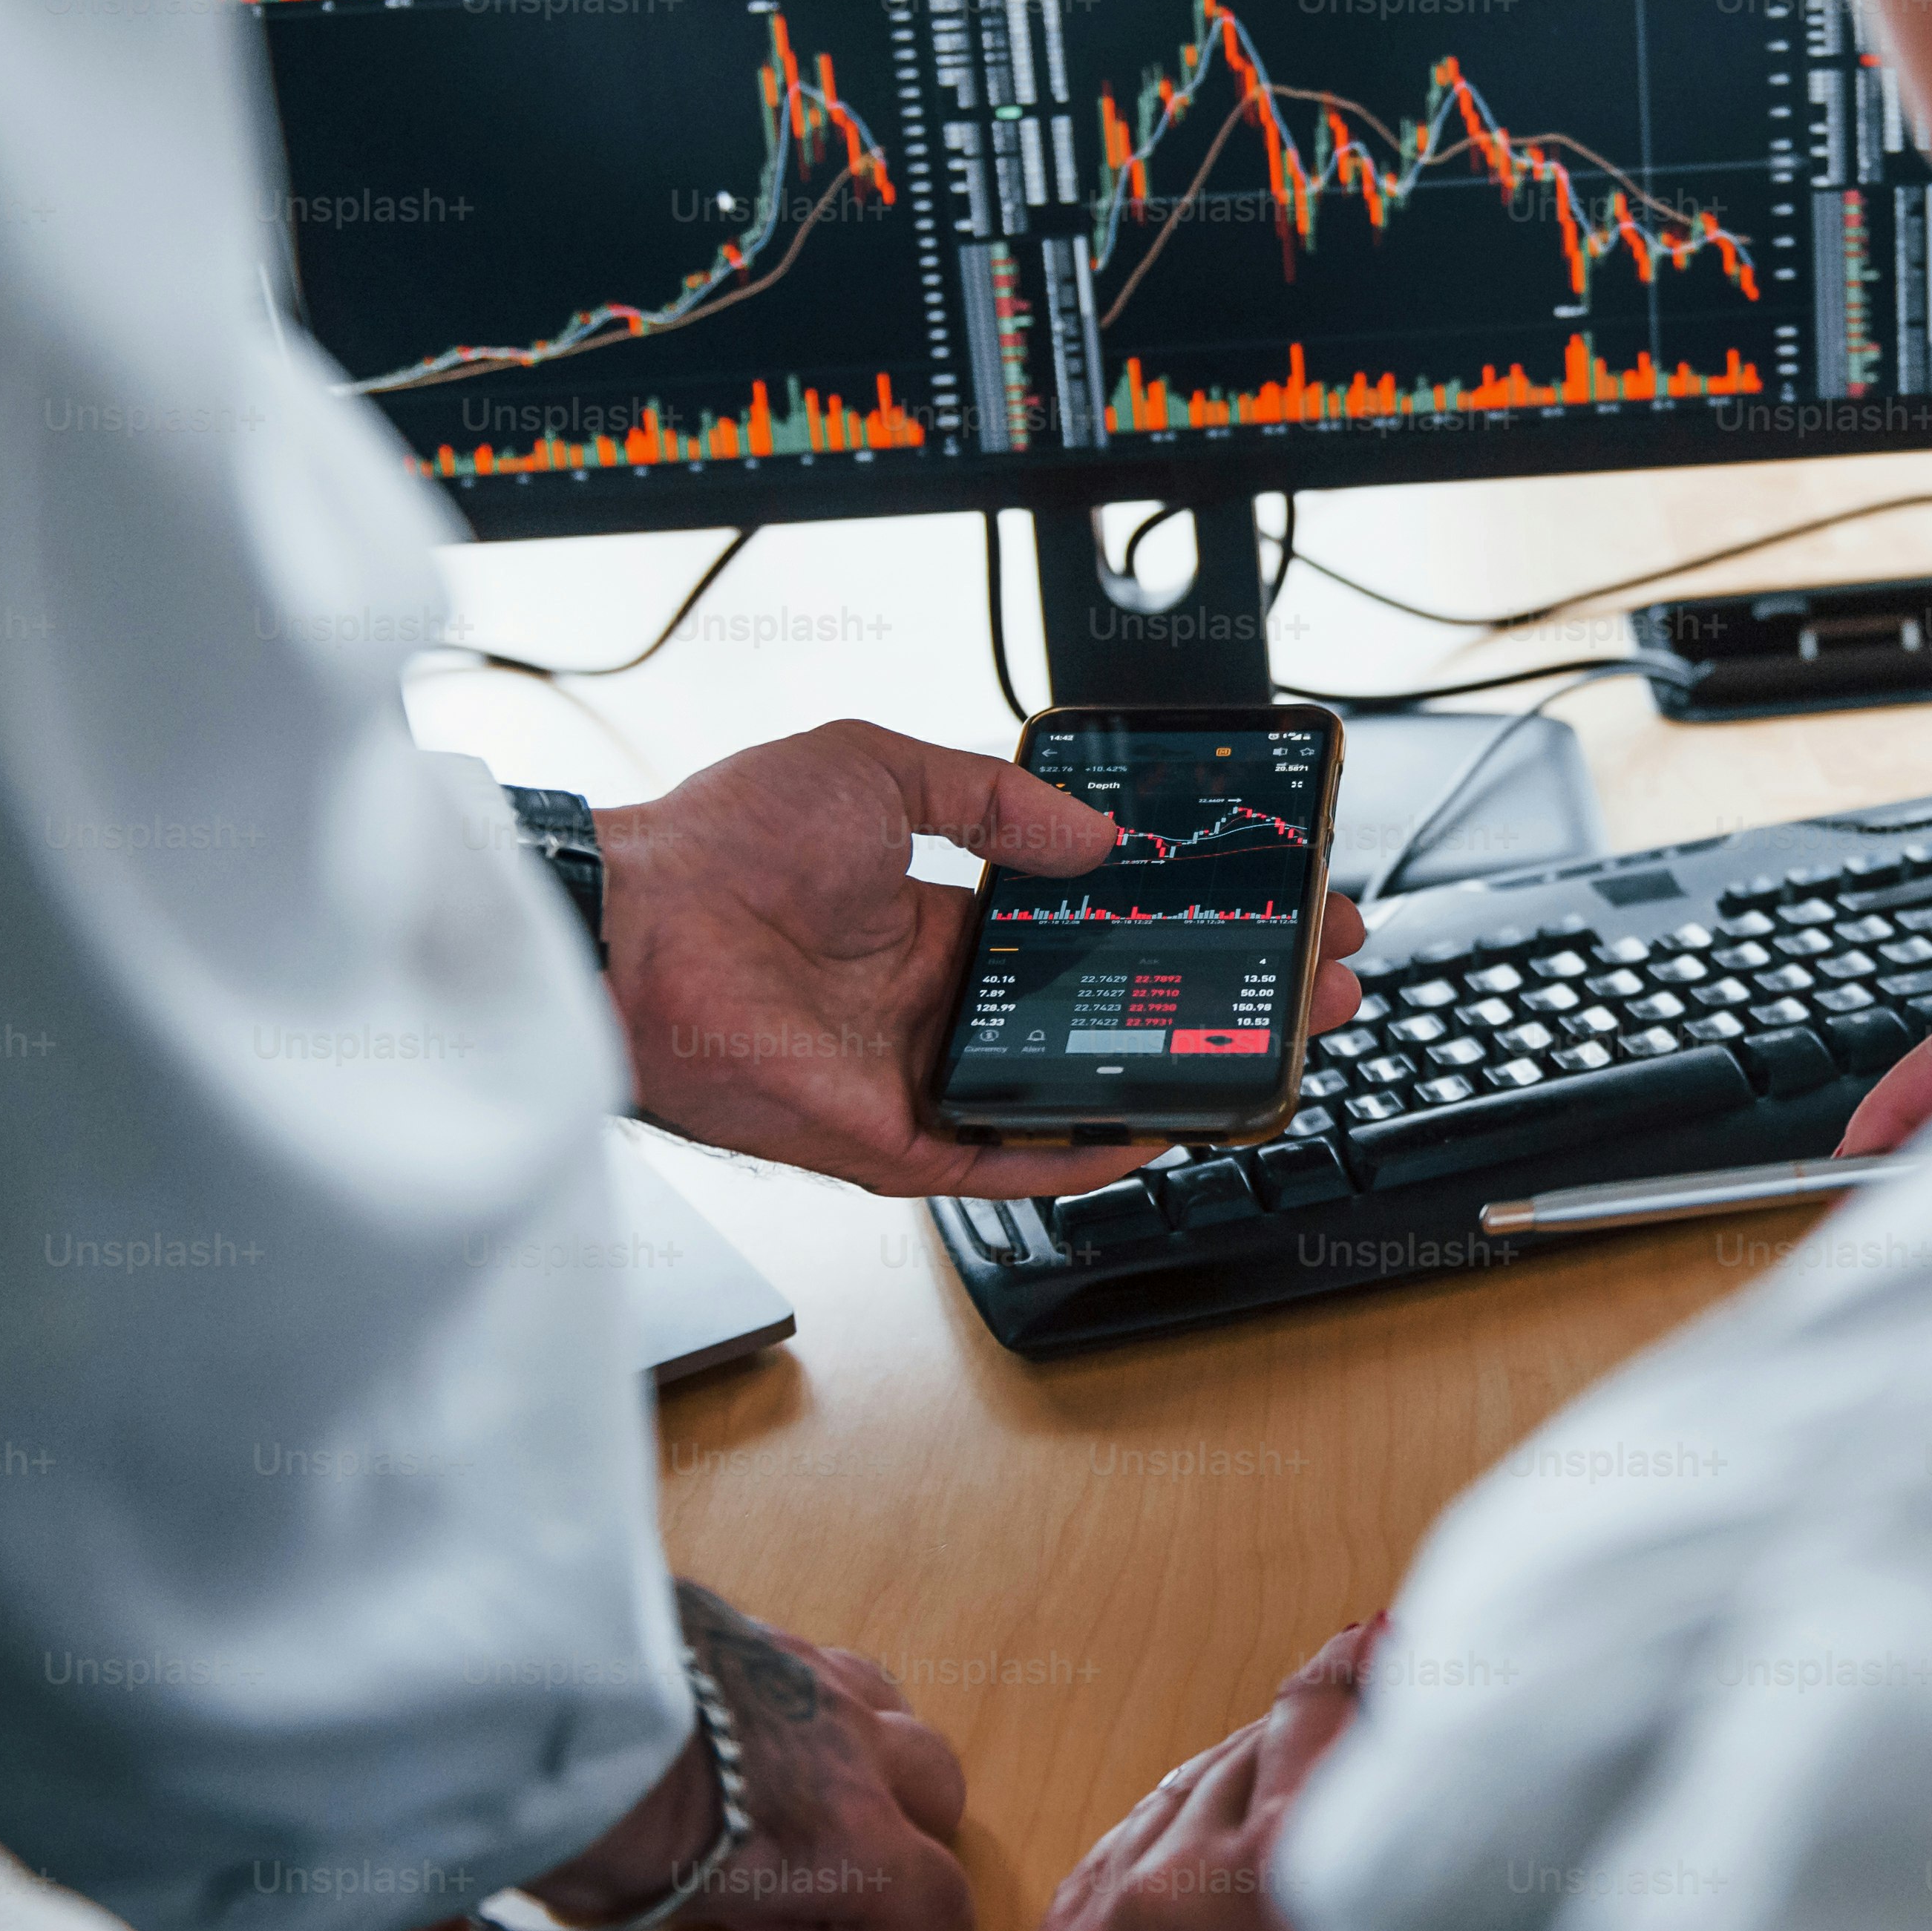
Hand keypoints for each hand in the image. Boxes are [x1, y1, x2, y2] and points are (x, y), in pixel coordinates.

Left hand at [513, 1578, 974, 1930]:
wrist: (540, 1694)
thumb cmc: (594, 1814)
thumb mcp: (657, 1905)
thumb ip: (722, 1897)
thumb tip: (712, 1890)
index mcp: (845, 1837)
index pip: (937, 1905)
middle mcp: (850, 1746)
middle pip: (939, 1786)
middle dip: (900, 1825)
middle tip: (813, 1854)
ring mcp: (810, 1671)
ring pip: (890, 1705)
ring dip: (862, 1746)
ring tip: (790, 1773)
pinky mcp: (759, 1620)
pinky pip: (815, 1656)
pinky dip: (796, 1693)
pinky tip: (732, 1714)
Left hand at [595, 720, 1364, 1199]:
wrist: (626, 927)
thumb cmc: (715, 844)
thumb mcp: (875, 768)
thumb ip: (990, 800)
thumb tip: (1092, 836)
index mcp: (932, 927)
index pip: (1086, 939)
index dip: (1174, 926)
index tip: (1254, 900)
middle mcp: (934, 1007)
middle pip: (1108, 1018)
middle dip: (1215, 1000)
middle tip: (1305, 977)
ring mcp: (922, 1077)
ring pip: (1080, 1094)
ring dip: (1182, 1075)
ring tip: (1272, 1047)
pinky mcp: (898, 1141)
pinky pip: (1013, 1162)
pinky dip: (1091, 1150)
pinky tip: (1165, 1122)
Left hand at [1004, 1615, 1379, 1930]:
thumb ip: (1399, 1882)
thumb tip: (1424, 1806)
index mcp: (1282, 1890)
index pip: (1326, 1719)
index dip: (1361, 1673)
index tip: (1384, 1644)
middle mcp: (1182, 1891)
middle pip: (1256, 1750)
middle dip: (1311, 1734)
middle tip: (1360, 1703)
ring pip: (1181, 1795)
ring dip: (1237, 1781)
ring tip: (1289, 1778)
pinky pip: (1114, 1855)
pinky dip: (1163, 1835)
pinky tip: (1198, 1832)